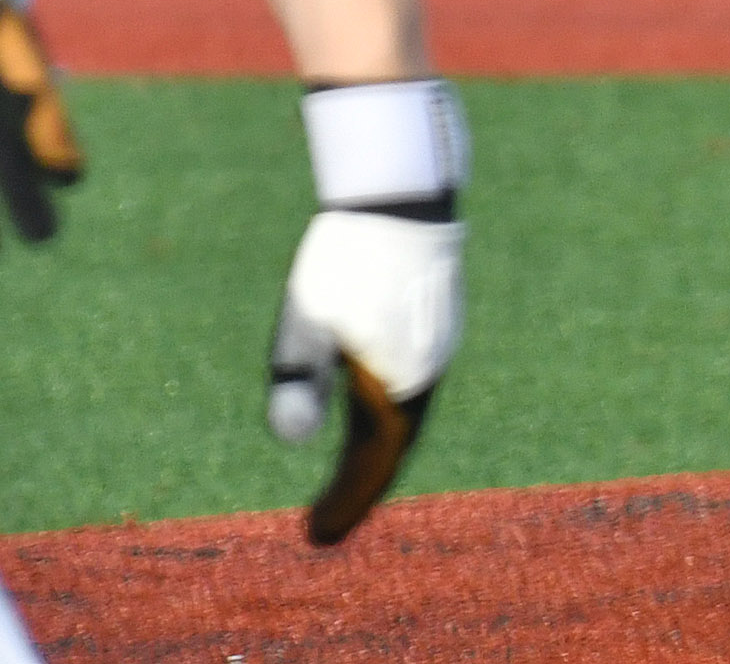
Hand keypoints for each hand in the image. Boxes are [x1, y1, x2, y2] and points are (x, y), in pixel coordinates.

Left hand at [267, 75, 466, 543]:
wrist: (401, 193)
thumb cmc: (345, 259)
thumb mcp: (305, 323)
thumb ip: (298, 383)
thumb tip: (290, 440)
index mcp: (400, 383)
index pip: (372, 462)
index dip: (345, 502)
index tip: (316, 535)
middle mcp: (428, 370)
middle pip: (394, 444)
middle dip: (360, 483)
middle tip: (327, 518)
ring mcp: (438, 343)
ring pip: (406, 412)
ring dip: (375, 447)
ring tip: (346, 471)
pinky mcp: (437, 319)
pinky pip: (414, 383)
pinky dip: (389, 412)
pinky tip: (369, 406)